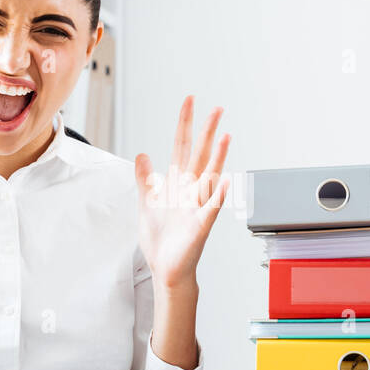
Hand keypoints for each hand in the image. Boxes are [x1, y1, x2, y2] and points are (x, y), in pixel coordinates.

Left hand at [133, 95, 230, 289]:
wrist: (166, 269)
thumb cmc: (161, 239)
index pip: (182, 146)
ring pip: (210, 175)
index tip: (189, 100)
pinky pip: (211, 208)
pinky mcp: (200, 225)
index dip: (185, 124)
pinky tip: (223, 181)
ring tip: (226, 135)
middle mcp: (191, 190)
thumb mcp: (147, 203)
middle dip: (208, 131)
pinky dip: (218, 195)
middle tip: (218, 108)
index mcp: (177, 183)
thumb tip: (143, 154)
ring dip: (219, 156)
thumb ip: (145, 179)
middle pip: (201, 154)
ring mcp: (198, 206)